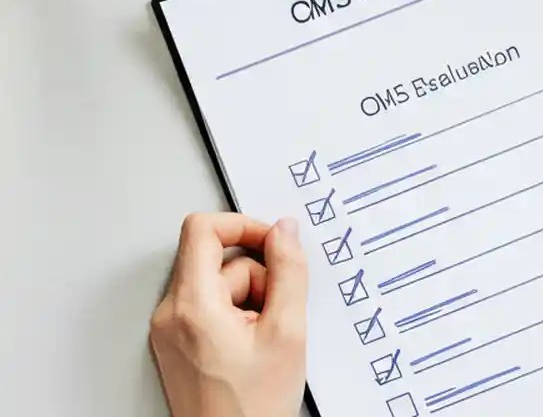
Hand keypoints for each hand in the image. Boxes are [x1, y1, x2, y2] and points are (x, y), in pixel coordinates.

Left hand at [150, 213, 308, 416]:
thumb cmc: (252, 407)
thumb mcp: (287, 331)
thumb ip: (290, 272)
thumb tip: (285, 232)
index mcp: (191, 306)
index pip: (202, 229)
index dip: (243, 225)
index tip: (273, 240)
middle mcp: (170, 314)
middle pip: (216, 261)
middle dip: (257, 276)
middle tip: (277, 312)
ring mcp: (170, 330)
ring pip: (217, 285)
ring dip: (250, 300)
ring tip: (265, 338)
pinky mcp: (177, 343)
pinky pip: (209, 307)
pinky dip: (237, 316)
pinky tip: (252, 345)